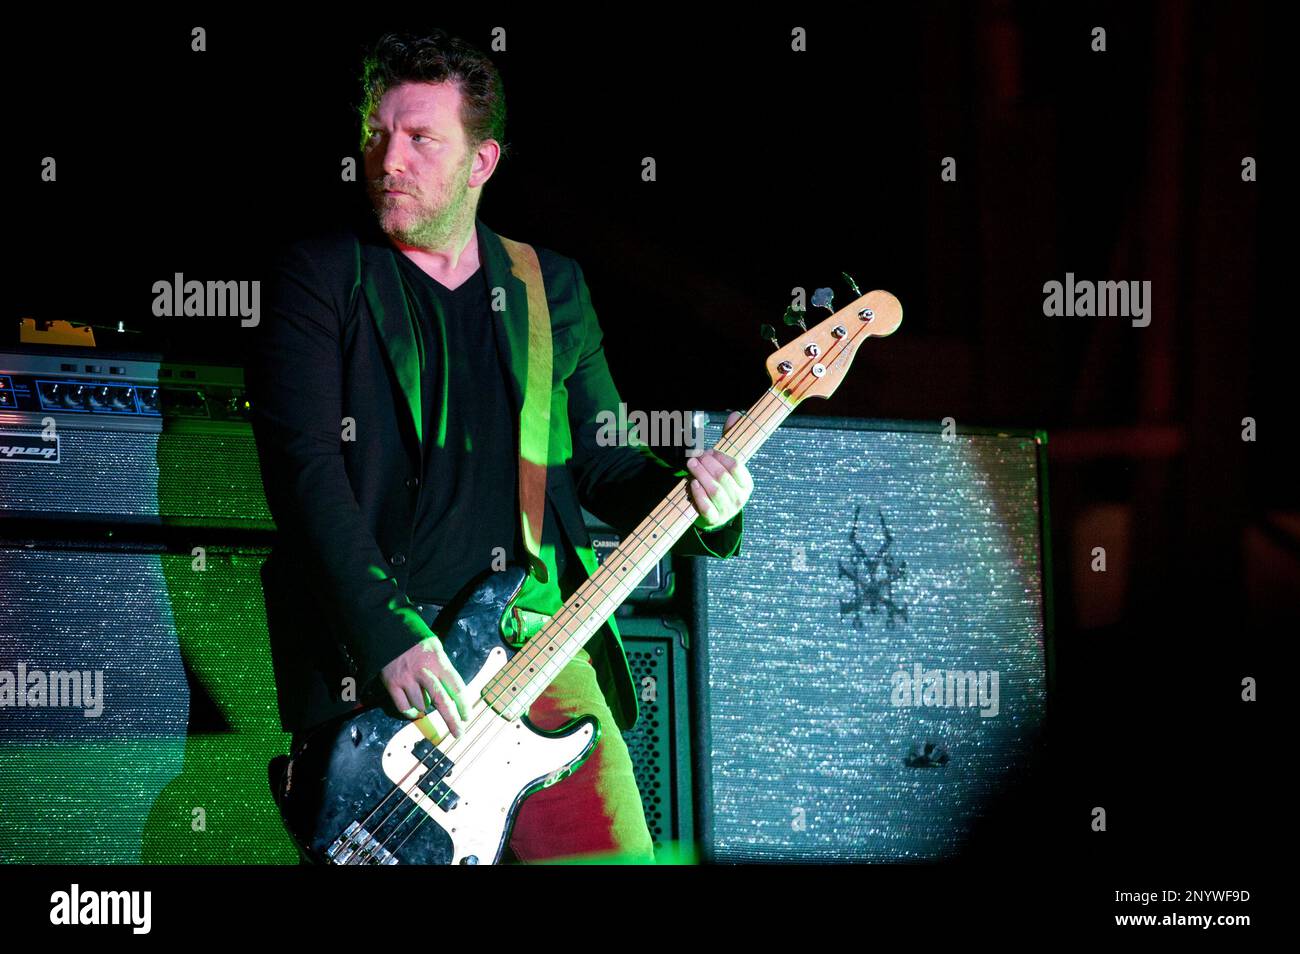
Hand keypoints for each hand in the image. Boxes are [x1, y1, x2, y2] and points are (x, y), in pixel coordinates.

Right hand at [379, 634, 470, 737]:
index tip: (467, 717)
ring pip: (421, 705)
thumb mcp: (436, 649)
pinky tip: (415, 712)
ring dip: (426, 708)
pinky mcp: (392, 684)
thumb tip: (453, 694)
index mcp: (438, 661)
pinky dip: (411, 713)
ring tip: (426, 701)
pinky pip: (404, 707)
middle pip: (441, 700)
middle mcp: (423, 671)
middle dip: (452, 720)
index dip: (463, 704)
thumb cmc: (416, 641)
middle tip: (459, 733)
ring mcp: (406, 678)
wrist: (389, 630)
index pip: (456, 686)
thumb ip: (444, 669)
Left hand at [686, 410, 753, 530]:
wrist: (715, 513)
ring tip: (691, 464)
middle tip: (696, 456)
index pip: (736, 466)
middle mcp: (739, 498)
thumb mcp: (726, 464)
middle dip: (707, 464)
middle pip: (722, 477)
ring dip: (701, 475)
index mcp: (746, 484)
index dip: (721, 457)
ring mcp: (727, 510)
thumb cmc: (721, 484)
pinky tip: (692, 483)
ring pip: (714, 490)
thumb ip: (729, 441)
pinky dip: (699, 495)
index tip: (710, 451)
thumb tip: (734, 415)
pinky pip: (707, 507)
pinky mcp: (714, 519)